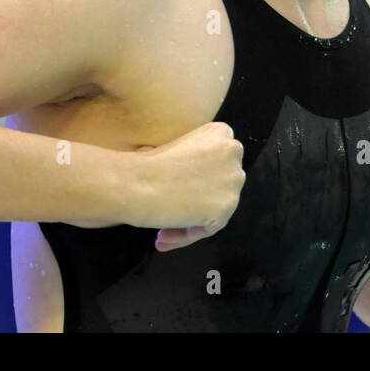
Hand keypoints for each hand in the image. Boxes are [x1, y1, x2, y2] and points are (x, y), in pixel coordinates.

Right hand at [124, 121, 244, 250]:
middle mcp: (233, 152)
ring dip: (189, 221)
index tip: (175, 190)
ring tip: (162, 232)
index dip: (197, 181)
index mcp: (220, 132)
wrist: (136, 183)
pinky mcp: (226, 207)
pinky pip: (208, 228)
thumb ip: (195, 160)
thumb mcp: (175, 148)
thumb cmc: (144, 165)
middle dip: (195, 201)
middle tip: (168, 213)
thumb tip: (196, 182)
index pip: (217, 163)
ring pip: (214, 208)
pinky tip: (162, 238)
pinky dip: (186, 235)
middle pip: (219, 186)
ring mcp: (233, 180)